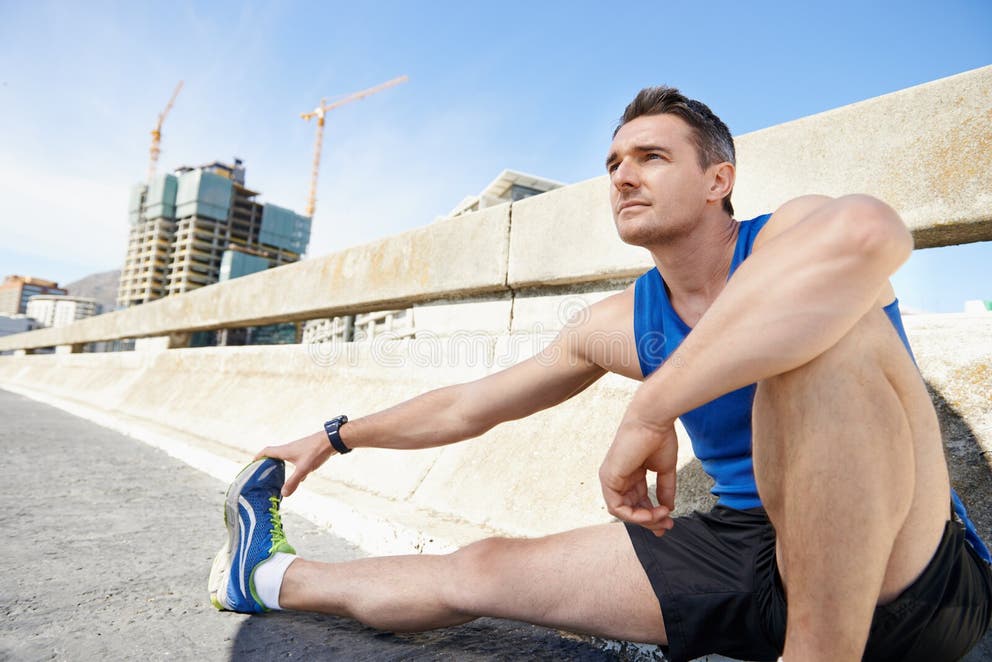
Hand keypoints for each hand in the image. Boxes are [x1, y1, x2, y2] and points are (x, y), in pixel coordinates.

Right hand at [255, 431, 334, 496]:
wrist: (332, 440)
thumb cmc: (316, 451)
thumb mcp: (304, 469)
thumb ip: (293, 481)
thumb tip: (283, 494)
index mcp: (285, 451)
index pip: (266, 451)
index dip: (258, 457)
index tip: (252, 465)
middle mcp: (290, 449)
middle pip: (274, 455)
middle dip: (268, 463)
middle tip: (263, 474)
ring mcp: (299, 450)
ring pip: (286, 458)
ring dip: (281, 466)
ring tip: (278, 477)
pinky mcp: (307, 452)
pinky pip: (296, 461)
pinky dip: (294, 468)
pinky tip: (300, 478)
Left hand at [599, 417, 677, 535]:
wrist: (653, 420)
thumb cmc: (659, 437)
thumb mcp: (663, 470)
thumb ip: (664, 489)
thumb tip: (668, 508)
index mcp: (630, 474)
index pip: (637, 502)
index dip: (652, 515)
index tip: (668, 522)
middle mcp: (618, 478)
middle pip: (630, 509)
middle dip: (650, 521)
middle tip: (667, 526)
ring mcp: (611, 478)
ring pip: (623, 512)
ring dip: (644, 520)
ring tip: (662, 517)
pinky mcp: (609, 478)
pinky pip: (617, 507)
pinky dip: (634, 515)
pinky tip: (651, 514)